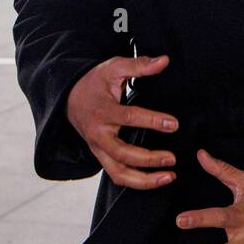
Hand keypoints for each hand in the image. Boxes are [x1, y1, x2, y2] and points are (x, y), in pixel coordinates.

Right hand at [65, 53, 178, 189]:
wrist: (69, 97)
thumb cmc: (96, 82)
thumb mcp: (114, 67)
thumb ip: (139, 66)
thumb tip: (164, 61)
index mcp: (103, 110)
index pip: (129, 118)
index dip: (152, 121)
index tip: (174, 124)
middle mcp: (98, 134)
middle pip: (122, 153)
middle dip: (149, 158)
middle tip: (172, 158)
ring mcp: (98, 149)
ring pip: (118, 173)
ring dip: (144, 180)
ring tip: (169, 176)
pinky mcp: (101, 157)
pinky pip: (117, 175)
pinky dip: (136, 182)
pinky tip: (156, 180)